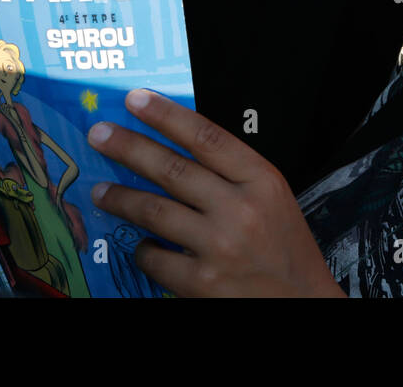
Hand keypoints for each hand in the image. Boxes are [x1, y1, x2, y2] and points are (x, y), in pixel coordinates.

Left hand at [87, 89, 344, 297]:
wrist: (304, 303)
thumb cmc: (285, 248)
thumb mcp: (272, 197)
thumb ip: (233, 173)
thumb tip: (176, 146)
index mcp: (261, 180)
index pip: (206, 137)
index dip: (166, 115)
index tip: (136, 99)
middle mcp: (240, 209)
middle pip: (171, 169)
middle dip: (128, 148)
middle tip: (98, 135)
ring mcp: (219, 246)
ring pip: (153, 210)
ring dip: (120, 197)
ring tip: (100, 191)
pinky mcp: (201, 282)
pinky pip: (154, 257)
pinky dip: (141, 248)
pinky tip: (138, 244)